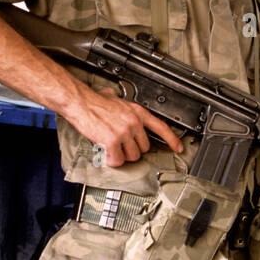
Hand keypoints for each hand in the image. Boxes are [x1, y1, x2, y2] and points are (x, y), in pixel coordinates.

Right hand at [62, 78, 184, 165]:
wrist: (80, 102)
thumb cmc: (94, 101)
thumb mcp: (115, 98)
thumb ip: (121, 104)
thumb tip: (117, 99)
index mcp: (137, 112)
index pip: (160, 127)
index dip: (172, 139)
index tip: (178, 148)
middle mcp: (134, 122)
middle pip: (143, 148)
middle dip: (132, 149)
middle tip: (120, 144)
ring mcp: (125, 132)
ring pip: (132, 156)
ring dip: (121, 155)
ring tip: (111, 145)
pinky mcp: (113, 141)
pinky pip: (117, 160)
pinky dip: (111, 159)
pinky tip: (105, 151)